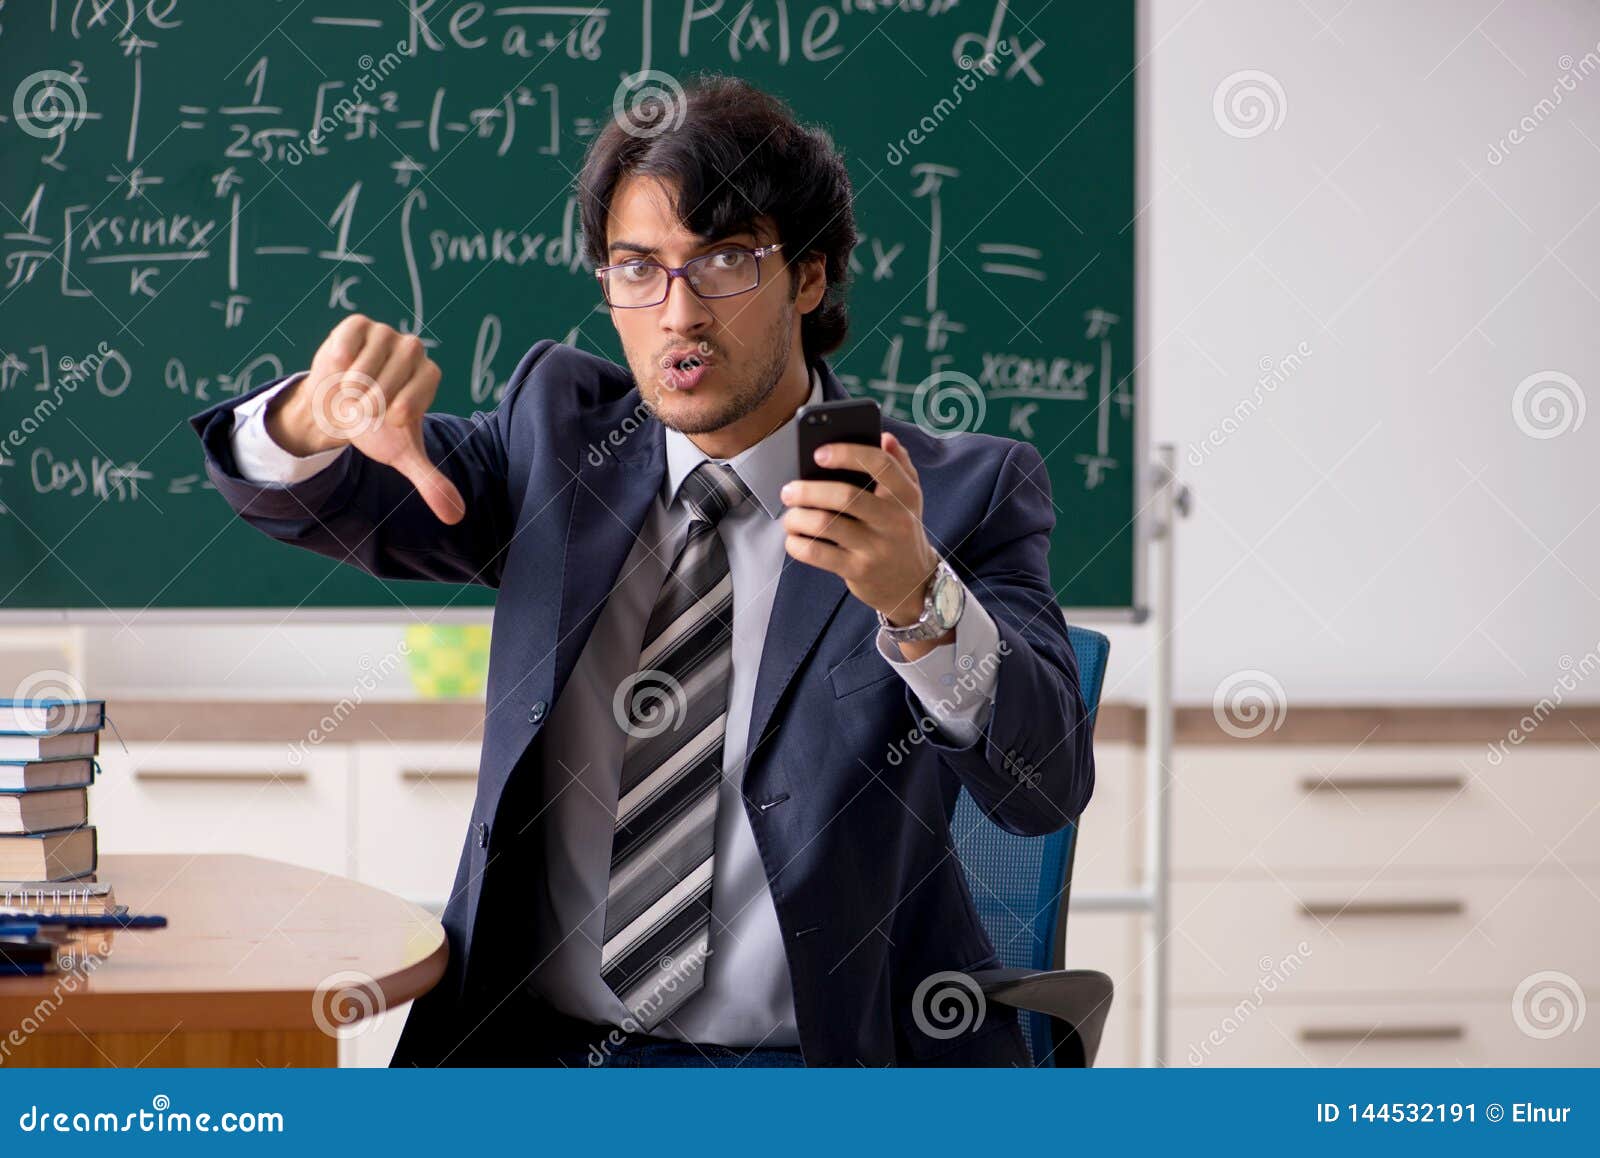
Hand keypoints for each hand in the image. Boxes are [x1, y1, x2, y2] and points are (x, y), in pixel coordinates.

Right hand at [268, 314, 464, 524]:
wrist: (334, 410)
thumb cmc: (374, 429)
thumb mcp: (401, 455)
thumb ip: (430, 481)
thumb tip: (456, 516)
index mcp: (428, 375)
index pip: (424, 382)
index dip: (403, 404)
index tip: (389, 419)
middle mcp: (412, 350)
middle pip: (398, 367)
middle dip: (375, 396)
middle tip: (362, 411)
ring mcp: (385, 334)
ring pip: (373, 353)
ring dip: (356, 380)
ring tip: (349, 395)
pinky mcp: (358, 325)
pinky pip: (353, 333)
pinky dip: (345, 352)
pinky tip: (340, 366)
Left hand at [779, 432, 951, 656]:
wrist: (912, 583)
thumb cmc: (901, 531)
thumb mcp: (910, 498)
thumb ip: (899, 465)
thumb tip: (885, 437)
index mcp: (906, 495)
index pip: (880, 464)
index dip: (846, 453)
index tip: (819, 453)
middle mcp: (894, 520)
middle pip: (845, 496)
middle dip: (809, 489)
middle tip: (789, 490)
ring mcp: (875, 547)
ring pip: (825, 525)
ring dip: (797, 517)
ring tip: (789, 516)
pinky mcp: (857, 570)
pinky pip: (817, 553)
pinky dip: (797, 543)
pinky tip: (794, 538)